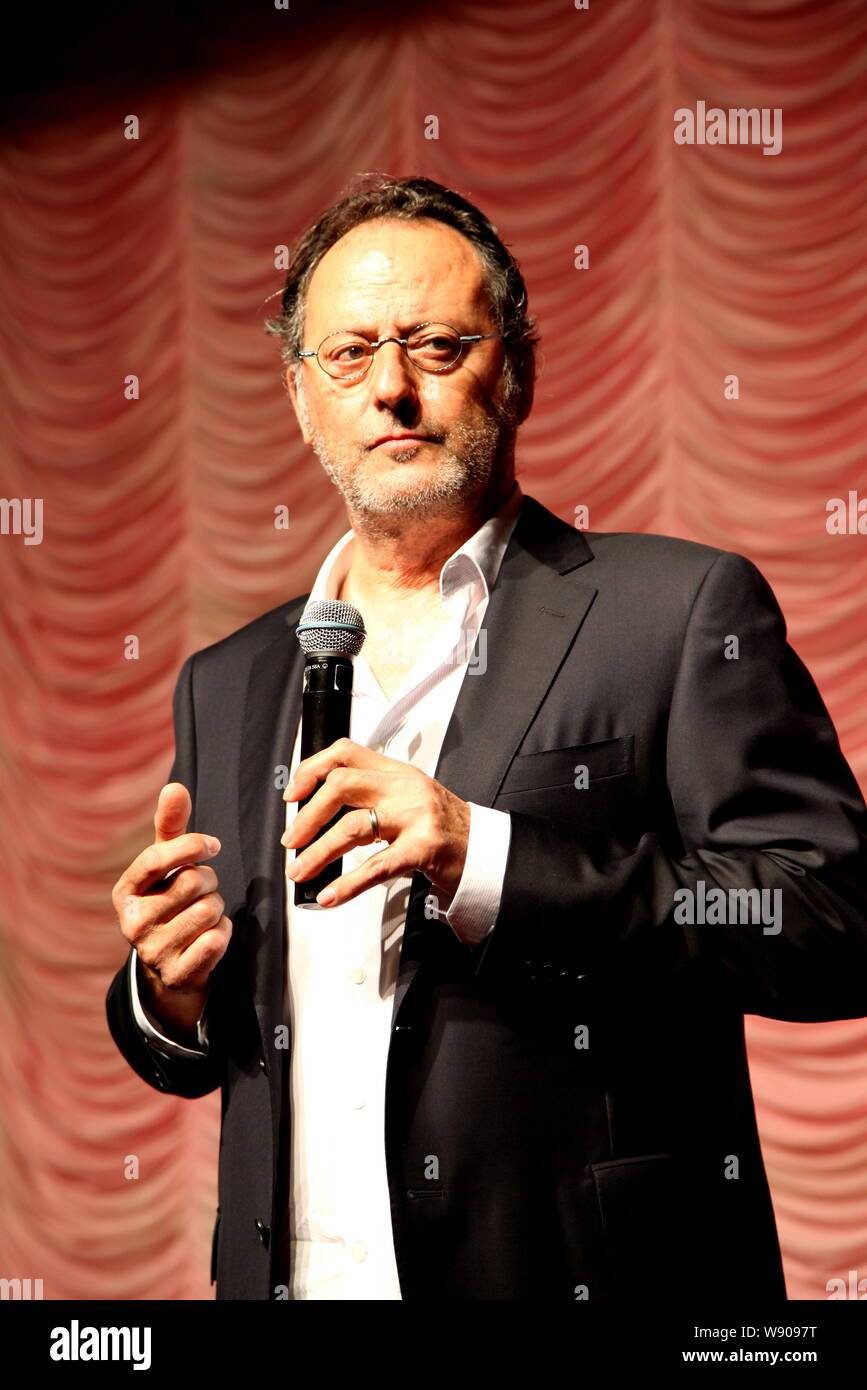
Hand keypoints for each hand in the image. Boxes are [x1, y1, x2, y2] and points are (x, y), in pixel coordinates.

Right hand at [111, 783, 230, 1029]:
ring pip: (209, 910)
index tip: (212, 845)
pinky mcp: (176, 974)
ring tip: (203, 915)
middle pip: (193, 882)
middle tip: (202, 892)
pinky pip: (216, 940)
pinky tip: (209, 938)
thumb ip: (170, 826)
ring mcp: (152, 951)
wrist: (169, 966)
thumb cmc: (169, 900)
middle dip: (210, 882)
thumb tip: (174, 787)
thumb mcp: (166, 865)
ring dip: (218, 909)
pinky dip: (223, 934)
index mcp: (125, 891)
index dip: (191, 846)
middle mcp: (132, 922)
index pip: (157, 858)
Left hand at [281, 737, 470, 907]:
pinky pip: (376, 866)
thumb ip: (371, 795)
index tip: (292, 794)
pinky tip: (330, 895)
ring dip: (318, 853)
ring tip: (301, 870)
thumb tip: (319, 812)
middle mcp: (405, 788)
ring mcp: (416, 817)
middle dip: (307, 816)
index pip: (345, 753)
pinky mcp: (423, 849)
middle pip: (341, 785)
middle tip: (292, 841)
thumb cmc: (443, 828)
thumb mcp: (408, 797)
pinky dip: (347, 884)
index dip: (311, 769)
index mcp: (397, 772)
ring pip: (352, 827)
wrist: (484, 851)